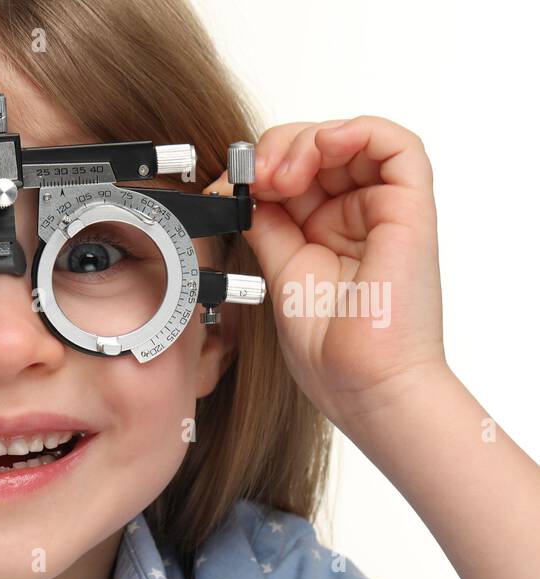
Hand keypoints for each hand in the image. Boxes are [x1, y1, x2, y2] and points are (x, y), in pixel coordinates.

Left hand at [207, 116, 448, 426]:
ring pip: (352, 139)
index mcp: (324, 233)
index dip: (260, 167)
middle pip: (319, 149)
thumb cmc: (330, 351)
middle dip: (277, 151)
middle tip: (254, 179)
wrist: (363, 384)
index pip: (294, 173)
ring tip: (280, 176)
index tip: (230, 186)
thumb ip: (266, 225)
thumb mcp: (279, 272)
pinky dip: (354, 132)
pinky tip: (322, 150)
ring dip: (307, 142)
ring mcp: (384, 210)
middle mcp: (356, 217)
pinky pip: (396, 145)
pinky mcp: (410, 208)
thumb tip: (239, 190)